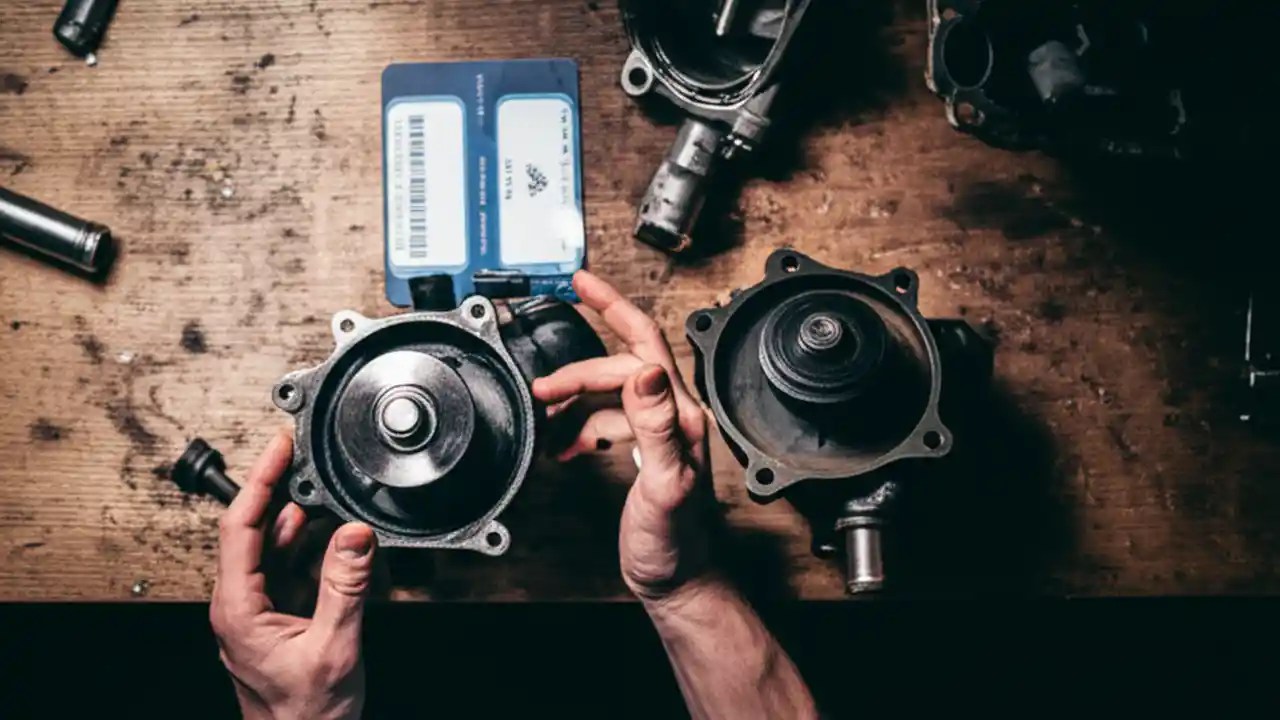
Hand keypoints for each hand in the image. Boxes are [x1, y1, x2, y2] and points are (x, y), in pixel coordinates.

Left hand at [210, 427, 377, 719]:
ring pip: (273, 548)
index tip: (279, 447)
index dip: (260, 480)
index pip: (240, 526)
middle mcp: (240, 607)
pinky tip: (330, 535)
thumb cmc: (305, 717)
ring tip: (324, 490)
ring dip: (299, 518)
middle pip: (254, 530)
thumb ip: (346, 587)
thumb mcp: (334, 647)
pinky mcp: (277, 620)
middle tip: (305, 456)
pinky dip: (310, 546)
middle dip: (281, 490)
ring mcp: (257, 613)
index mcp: (238, 609)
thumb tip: (355, 533)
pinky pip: (289, 570)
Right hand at [533, 271, 713, 599]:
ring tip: (546, 419)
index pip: (643, 344)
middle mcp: (673, 415)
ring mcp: (658, 433)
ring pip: (608, 394)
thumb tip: (646, 370)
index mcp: (681, 413)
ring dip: (573, 402)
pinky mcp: (643, 452)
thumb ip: (658, 425)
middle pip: (621, 362)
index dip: (612, 307)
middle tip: (543, 382)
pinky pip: (605, 421)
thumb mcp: (666, 484)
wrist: (677, 580)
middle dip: (576, 366)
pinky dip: (579, 427)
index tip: (581, 283)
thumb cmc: (676, 543)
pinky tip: (566, 445)